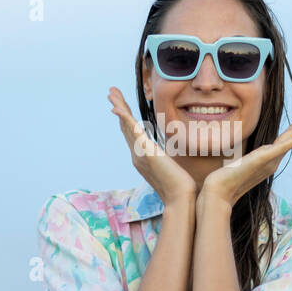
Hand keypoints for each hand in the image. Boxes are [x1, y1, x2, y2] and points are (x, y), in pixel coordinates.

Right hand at [108, 87, 197, 206]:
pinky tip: (117, 109)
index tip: (121, 104)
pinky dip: (124, 119)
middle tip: (111, 92)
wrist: (180, 198)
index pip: (131, 132)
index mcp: (142, 157)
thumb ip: (165, 159)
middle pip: (124, 126)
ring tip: (111, 93)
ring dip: (119, 107)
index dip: (125, 117)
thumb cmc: (180, 186)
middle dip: (119, 107)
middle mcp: (136, 155)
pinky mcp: (146, 152)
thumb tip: (169, 156)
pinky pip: (133, 132)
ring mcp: (139, 154)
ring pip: (126, 125)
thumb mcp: (170, 167)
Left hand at [200, 100, 291, 207]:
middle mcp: (274, 157)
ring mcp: (270, 159)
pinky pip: (283, 148)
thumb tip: (249, 156)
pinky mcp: (264, 160)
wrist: (219, 192)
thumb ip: (248, 159)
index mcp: (270, 155)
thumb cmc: (226, 179)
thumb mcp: (239, 164)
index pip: (289, 135)